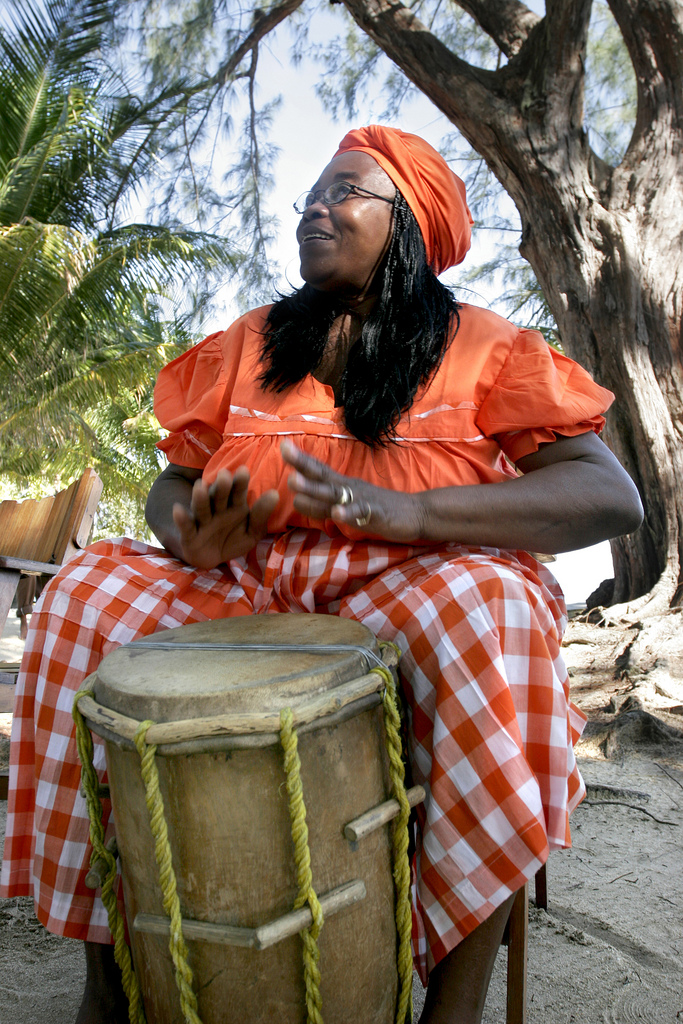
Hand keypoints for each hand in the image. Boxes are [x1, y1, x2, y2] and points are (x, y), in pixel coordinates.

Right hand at [172, 467, 278, 568]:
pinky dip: (181, 519)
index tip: (244, 471)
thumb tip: (275, 494)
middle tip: (224, 475)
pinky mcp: (189, 535)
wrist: (213, 557)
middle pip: (219, 496)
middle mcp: (217, 509)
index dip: (240, 483)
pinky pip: (186, 526)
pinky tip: (177, 509)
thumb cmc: (234, 539)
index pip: (237, 492)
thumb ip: (261, 514)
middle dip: (221, 487)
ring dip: (201, 498)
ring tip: (200, 486)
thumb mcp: (252, 530)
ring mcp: (202, 521)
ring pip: (202, 508)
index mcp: (234, 506)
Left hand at [281, 441, 424, 542]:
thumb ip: (323, 505)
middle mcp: (350, 488)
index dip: (301, 459)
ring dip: (314, 488)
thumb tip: (295, 499)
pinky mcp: (376, 514)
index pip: (319, 470)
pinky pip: (360, 513)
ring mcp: (362, 499)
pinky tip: (337, 513)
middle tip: (284, 452)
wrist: (416, 513)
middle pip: (323, 475)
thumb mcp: (346, 506)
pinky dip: (348, 513)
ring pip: (334, 493)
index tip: (283, 446)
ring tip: (295, 482)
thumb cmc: (378, 509)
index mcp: (343, 485)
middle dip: (302, 465)